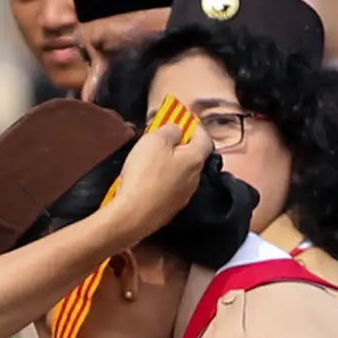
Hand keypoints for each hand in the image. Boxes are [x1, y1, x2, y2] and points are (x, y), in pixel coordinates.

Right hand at [105, 124, 212, 242]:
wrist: (132, 216)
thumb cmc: (144, 174)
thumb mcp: (154, 141)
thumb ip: (169, 130)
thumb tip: (177, 130)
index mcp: (195, 159)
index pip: (205, 138)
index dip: (195, 127)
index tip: (183, 121)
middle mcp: (195, 178)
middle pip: (193, 157)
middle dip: (181, 147)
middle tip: (163, 140)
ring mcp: (184, 196)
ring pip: (182, 174)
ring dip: (171, 165)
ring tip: (151, 162)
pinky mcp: (170, 209)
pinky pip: (170, 189)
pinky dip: (163, 181)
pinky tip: (147, 182)